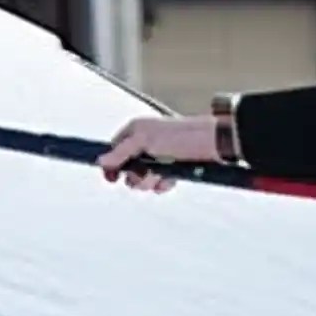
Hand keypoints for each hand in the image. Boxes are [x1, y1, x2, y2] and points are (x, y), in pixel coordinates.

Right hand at [96, 116, 219, 191]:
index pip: (114, 150)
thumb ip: (121, 152)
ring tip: (161, 176)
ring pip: (143, 178)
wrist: (214, 143)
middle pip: (128, 168)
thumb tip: (101, 161)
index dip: (112, 164)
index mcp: (137, 131)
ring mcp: (159, 156)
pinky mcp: (172, 167)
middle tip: (146, 173)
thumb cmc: (182, 135)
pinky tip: (169, 180)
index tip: (112, 177)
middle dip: (135, 176)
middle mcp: (146, 143)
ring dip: (150, 181)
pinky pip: (159, 182)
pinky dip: (163, 183)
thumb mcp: (145, 141)